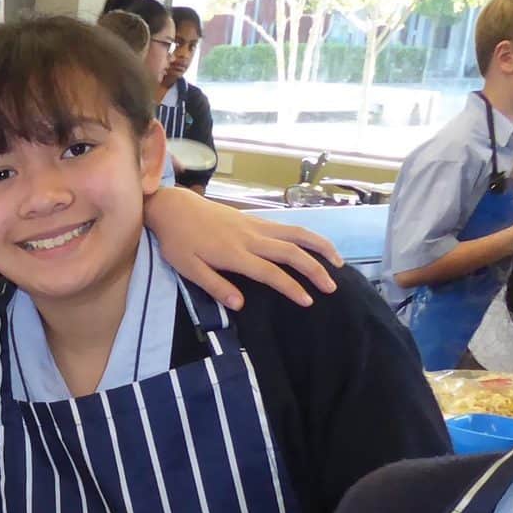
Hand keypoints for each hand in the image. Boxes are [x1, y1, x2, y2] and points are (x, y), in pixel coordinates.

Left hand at [145, 186, 342, 311]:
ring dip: (319, 246)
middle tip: (332, 287)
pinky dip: (307, 236)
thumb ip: (215, 286)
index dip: (291, 287)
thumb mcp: (189, 268)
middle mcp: (251, 238)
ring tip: (338, 262)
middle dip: (315, 269)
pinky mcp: (255, 220)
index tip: (308, 301)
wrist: (174, 207)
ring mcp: (255, 226)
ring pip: (296, 233)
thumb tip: (240, 305)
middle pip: (292, 252)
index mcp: (235, 254)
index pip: (271, 273)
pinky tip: (316, 246)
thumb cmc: (178, 241)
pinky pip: (288, 227)